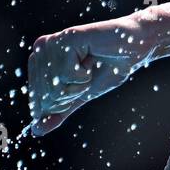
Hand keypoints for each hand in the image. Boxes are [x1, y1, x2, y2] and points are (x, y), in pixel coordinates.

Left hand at [27, 18, 148, 135]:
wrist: (132, 49)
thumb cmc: (106, 68)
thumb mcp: (79, 95)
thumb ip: (58, 111)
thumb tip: (36, 130)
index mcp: (38, 61)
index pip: (37, 101)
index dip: (61, 104)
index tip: (77, 85)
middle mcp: (40, 49)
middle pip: (46, 96)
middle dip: (71, 94)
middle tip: (84, 76)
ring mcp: (52, 43)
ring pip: (55, 86)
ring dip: (79, 84)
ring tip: (88, 67)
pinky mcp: (67, 38)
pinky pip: (67, 74)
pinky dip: (85, 75)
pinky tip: (91, 59)